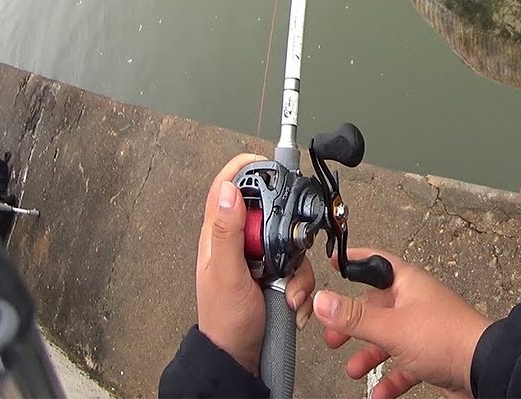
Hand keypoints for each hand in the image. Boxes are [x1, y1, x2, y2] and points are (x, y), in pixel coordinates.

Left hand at [195, 153, 315, 374]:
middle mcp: (240, 242)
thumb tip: (230, 189)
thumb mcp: (226, 275)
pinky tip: (292, 302)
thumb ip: (227, 232)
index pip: (228, 186)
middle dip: (286, 231)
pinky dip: (301, 286)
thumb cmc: (224, 321)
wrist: (240, 358)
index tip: (268, 163)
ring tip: (286, 290)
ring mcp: (260, 258)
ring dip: (296, 269)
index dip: (245, 168)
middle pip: (270, 211)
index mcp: (219, 235)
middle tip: (286, 252)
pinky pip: (299, 267)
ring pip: (290, 241)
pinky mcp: (277, 274)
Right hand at [312, 248, 492, 398]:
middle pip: (376, 307)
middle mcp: (416, 303)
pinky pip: (405, 365)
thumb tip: (321, 300)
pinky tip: (380, 394)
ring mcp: (425, 330)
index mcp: (408, 284)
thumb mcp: (391, 328)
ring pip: (389, 339)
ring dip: (369, 355)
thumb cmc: (446, 338)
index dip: (353, 260)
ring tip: (354, 369)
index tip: (334, 261)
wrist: (484, 369)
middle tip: (333, 336)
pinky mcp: (433, 355)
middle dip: (353, 324)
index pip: (375, 263)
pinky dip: (390, 379)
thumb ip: (354, 317)